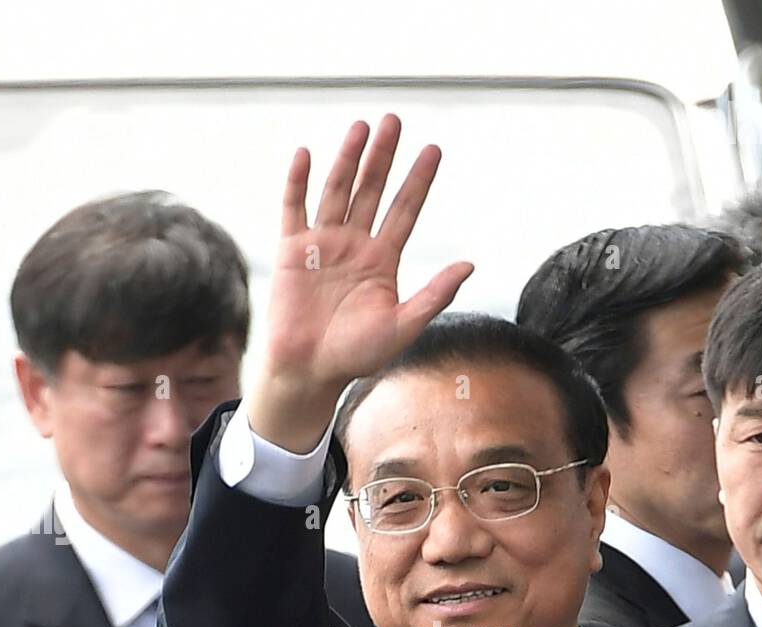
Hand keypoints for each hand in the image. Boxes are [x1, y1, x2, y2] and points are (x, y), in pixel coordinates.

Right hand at [249, 114, 473, 450]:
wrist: (309, 372)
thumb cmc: (355, 357)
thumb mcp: (402, 326)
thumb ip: (434, 295)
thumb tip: (469, 265)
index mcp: (382, 261)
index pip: (404, 211)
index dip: (418, 181)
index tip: (434, 150)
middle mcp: (354, 245)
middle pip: (372, 190)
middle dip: (384, 157)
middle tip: (395, 120)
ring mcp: (323, 244)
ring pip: (338, 191)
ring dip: (348, 159)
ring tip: (362, 126)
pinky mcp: (291, 250)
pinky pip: (294, 208)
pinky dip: (298, 182)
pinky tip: (306, 154)